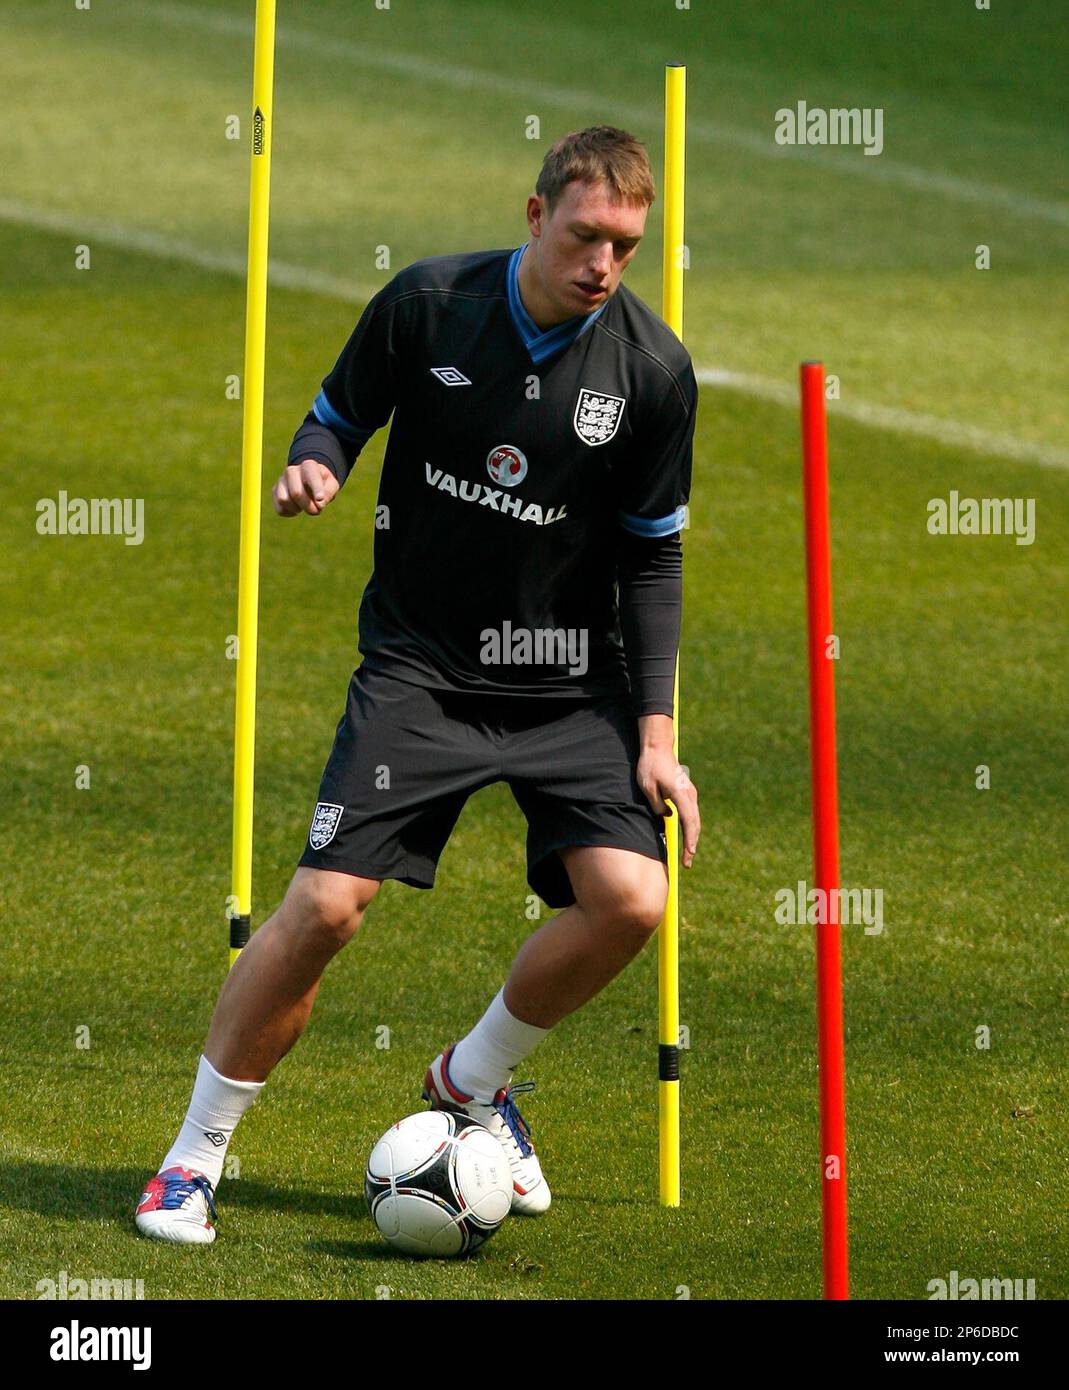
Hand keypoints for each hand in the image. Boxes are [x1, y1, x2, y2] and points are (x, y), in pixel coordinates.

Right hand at [271, 459, 339, 516]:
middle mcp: (291, 470)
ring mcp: (281, 480)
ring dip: (297, 508)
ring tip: (304, 506)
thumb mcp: (331, 485)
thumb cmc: (322, 483)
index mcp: (308, 466)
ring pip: (284, 500)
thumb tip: (319, 503)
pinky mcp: (275, 492)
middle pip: (296, 493)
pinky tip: (296, 507)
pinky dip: (290, 512)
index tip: (320, 499)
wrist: (308, 481)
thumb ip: (329, 492)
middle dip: (308, 506)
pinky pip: (280, 508)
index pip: (311, 476)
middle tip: (316, 510)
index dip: (316, 489)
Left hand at [636, 715, 699, 868]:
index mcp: (681, 794)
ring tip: (687, 855)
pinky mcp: (687, 793)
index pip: (688, 821)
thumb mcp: (647, 787)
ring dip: (692, 838)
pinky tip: (686, 839)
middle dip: (692, 845)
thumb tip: (665, 817)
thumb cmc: (651, 766)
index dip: (689, 839)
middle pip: (694, 824)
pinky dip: (690, 828)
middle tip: (686, 863)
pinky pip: (690, 814)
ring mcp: (690, 794)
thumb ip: (657, 805)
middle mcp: (689, 795)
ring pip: (694, 820)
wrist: (658, 747)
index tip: (689, 854)